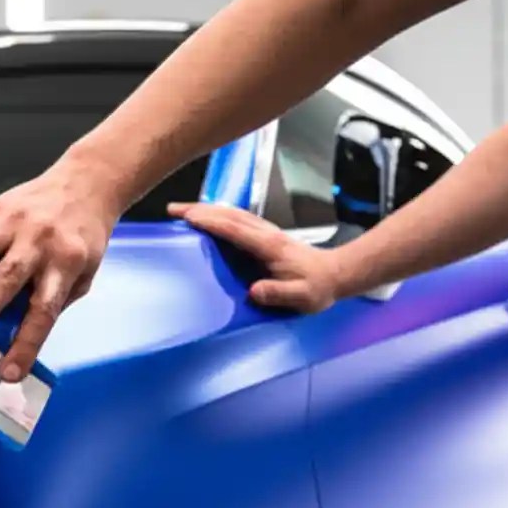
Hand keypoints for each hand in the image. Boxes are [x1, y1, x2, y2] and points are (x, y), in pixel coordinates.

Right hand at [0, 162, 122, 382]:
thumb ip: (50, 301)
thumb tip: (11, 331)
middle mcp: (39, 240)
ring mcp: (14, 220)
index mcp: (68, 262)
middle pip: (4, 282)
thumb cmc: (83, 238)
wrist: (86, 184)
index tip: (8, 373)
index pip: (43, 312)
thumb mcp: (83, 275)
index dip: (24, 346)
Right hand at [168, 202, 343, 312]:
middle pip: (228, 214)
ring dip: (206, 209)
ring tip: (181, 211)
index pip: (235, 229)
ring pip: (231, 213)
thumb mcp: (302, 298)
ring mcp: (264, 231)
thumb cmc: (316, 288)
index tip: (188, 218)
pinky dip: (217, 215)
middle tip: (172, 210)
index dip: (211, 222)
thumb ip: (279, 294)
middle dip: (199, 210)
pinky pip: (235, 219)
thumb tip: (253, 291)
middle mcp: (265, 233)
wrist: (334, 274)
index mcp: (270, 246)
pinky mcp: (263, 234)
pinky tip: (205, 217)